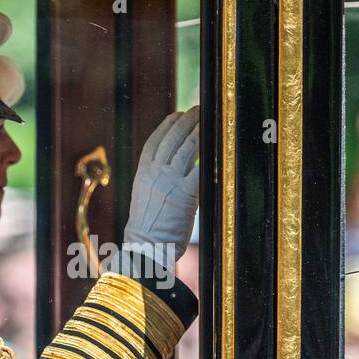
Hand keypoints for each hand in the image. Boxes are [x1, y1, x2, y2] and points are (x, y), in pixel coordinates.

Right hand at [123, 107, 199, 269]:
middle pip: (172, 138)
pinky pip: (199, 168)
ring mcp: (169, 181)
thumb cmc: (147, 229)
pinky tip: (215, 145)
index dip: (167, 125)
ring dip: (198, 131)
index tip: (177, 115)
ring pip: (186, 148)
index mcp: (142, 173)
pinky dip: (207, 155)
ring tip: (207, 120)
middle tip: (198, 110)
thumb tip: (170, 171)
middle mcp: (154, 173)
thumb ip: (155, 181)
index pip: (154, 141)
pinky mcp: (185, 194)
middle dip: (186, 121)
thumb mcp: (144, 198)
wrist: (146, 248)